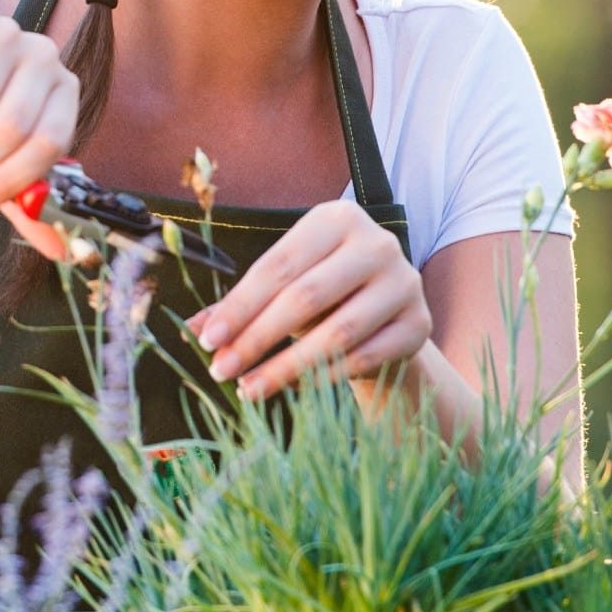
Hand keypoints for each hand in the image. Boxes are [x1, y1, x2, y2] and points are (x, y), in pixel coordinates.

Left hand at [184, 199, 429, 398]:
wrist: (388, 317)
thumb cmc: (326, 296)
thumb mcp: (286, 288)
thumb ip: (243, 303)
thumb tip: (192, 326)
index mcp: (336, 219)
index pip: (278, 266)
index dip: (240, 305)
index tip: (208, 341)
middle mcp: (377, 243)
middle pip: (306, 297)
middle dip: (257, 338)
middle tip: (222, 371)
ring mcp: (405, 283)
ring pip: (338, 332)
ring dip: (287, 367)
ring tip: (250, 389)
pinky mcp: (420, 323)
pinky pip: (366, 357)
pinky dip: (326, 378)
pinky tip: (294, 392)